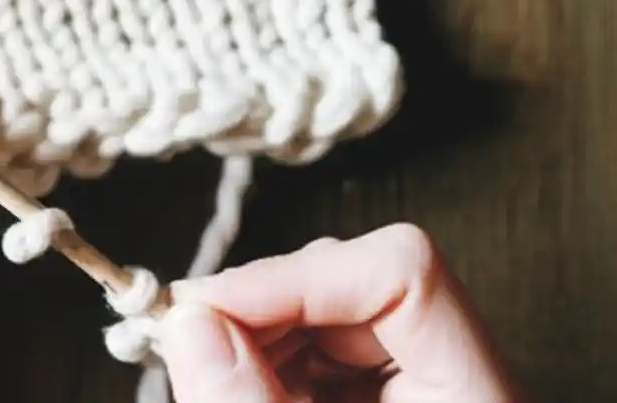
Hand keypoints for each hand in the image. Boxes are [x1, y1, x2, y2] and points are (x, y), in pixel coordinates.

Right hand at [160, 224, 519, 402]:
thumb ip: (250, 402)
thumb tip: (188, 325)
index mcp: (475, 393)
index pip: (401, 270)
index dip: (294, 274)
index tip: (206, 304)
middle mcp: (455, 377)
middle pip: (354, 285)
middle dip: (258, 306)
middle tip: (183, 336)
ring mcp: (420, 388)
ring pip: (327, 316)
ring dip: (251, 335)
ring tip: (204, 368)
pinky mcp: (382, 401)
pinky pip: (318, 356)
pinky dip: (264, 362)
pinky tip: (233, 382)